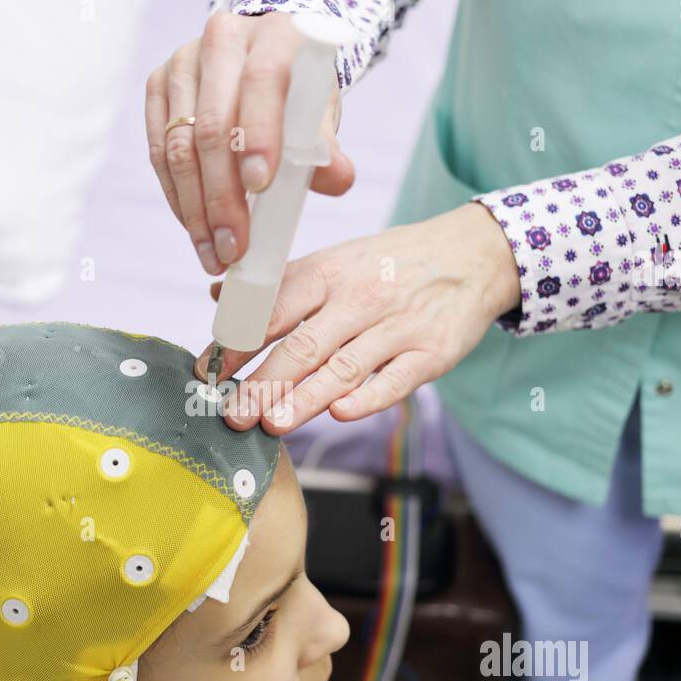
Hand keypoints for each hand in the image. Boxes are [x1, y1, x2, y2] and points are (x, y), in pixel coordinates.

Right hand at [145, 11, 354, 276]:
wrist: (263, 61)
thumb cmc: (297, 92)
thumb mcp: (320, 111)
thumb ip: (327, 146)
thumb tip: (338, 179)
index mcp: (273, 35)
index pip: (262, 82)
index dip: (258, 134)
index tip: (261, 186)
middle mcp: (220, 40)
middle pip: (212, 126)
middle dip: (223, 197)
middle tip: (235, 247)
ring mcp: (182, 64)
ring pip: (179, 147)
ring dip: (196, 211)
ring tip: (215, 255)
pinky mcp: (158, 88)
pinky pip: (160, 154)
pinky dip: (179, 199)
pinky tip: (197, 232)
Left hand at [192, 201, 523, 433]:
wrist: (474, 255)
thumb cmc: (391, 264)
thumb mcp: (337, 259)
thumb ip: (281, 285)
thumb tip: (218, 294)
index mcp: (328, 273)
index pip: (273, 310)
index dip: (237, 342)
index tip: (207, 372)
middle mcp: (359, 298)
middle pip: (303, 346)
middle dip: (263, 383)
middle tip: (232, 415)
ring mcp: (397, 327)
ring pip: (344, 368)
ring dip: (305, 399)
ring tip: (272, 424)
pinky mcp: (430, 353)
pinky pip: (395, 380)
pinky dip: (368, 398)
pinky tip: (340, 415)